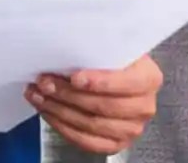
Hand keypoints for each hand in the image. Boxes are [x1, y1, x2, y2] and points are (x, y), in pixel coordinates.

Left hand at [27, 54, 162, 154]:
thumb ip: (96, 46)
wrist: (117, 76)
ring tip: (39, 95)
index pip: (127, 82)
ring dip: (60, 110)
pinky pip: (87, 141)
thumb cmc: (111, 59)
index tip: (75, 77)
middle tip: (44, 82)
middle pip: (104, 106)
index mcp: (148, 78)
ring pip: (92, 124)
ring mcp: (132, 128)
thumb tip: (68, 44)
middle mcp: (144, 106)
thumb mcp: (110, 45)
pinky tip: (48, 112)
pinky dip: (63, 127)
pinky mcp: (116, 144)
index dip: (100, 82)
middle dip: (68, 94)